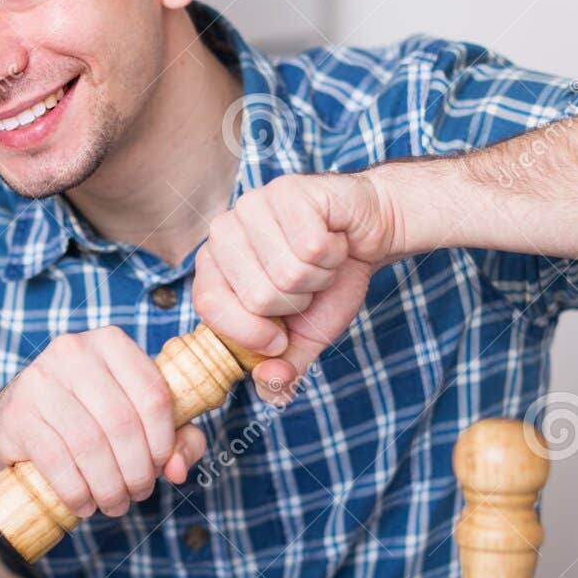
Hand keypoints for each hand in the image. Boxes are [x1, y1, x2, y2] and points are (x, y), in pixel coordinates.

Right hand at [0, 326, 205, 519]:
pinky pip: (56, 460)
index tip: (160, 468)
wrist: (15, 424)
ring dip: (108, 487)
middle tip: (137, 494)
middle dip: (137, 471)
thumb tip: (179, 469)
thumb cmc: (87, 418)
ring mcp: (40, 379)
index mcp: (111, 342)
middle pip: (122, 423)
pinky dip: (77, 491)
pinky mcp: (17, 413)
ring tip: (114, 504)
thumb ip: (175, 439)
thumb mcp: (136, 418)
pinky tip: (85, 504)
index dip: (164, 442)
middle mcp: (73, 350)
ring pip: (90, 444)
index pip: (154, 394)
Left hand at [194, 171, 399, 397]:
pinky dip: (333, 253)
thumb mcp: (304, 336)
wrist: (367, 236)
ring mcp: (252, 205)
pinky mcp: (287, 189)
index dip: (250, 332)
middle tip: (305, 283)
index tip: (278, 335)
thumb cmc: (328, 283)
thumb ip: (283, 367)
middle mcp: (223, 232)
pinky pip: (313, 245)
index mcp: (212, 267)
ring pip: (288, 272)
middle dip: (296, 302)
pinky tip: (331, 239)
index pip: (210, 306)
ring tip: (318, 261)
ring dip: (317, 277)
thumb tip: (270, 388)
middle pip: (257, 296)